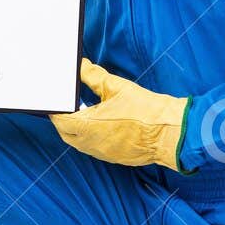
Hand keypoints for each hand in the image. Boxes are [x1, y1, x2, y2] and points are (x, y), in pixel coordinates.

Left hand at [49, 58, 191, 171]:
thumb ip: (93, 76)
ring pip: (79, 143)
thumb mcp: (116, 86)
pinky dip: (91, 138)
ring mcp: (102, 153)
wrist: (169, 132)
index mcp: (87, 126)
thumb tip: (81, 66)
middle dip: (63, 120)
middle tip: (68, 106)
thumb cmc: (145, 110)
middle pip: (66, 134)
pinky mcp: (113, 158)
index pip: (59, 119)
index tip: (56, 100)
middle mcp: (91, 144)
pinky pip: (94, 149)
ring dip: (77, 130)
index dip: (55, 109)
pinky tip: (101, 126)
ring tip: (84, 114)